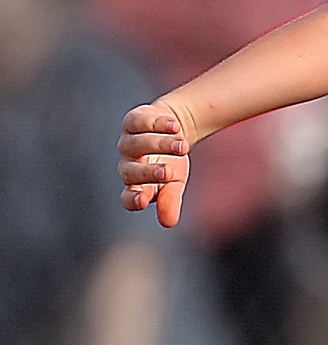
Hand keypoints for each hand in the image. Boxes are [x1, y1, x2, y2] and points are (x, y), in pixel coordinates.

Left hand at [118, 104, 190, 226]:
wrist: (171, 131)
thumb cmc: (171, 162)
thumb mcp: (174, 183)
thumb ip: (170, 201)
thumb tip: (167, 223)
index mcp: (136, 186)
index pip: (128, 198)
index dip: (132, 199)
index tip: (142, 200)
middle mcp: (127, 164)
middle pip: (130, 171)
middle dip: (148, 172)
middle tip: (168, 172)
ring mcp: (128, 142)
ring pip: (138, 144)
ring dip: (160, 145)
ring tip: (182, 146)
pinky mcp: (133, 121)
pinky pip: (141, 122)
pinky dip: (158, 124)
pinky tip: (174, 126)